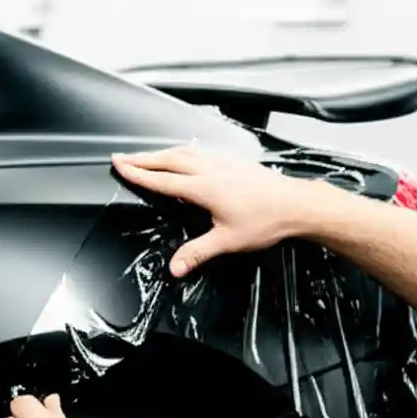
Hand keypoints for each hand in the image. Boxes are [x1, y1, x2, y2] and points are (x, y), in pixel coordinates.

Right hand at [112, 144, 327, 276]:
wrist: (296, 205)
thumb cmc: (266, 221)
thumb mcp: (228, 242)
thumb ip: (197, 253)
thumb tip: (175, 267)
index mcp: (204, 188)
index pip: (162, 179)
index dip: (138, 173)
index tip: (120, 166)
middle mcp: (211, 169)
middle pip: (168, 158)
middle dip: (142, 158)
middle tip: (123, 157)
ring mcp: (223, 162)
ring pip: (184, 150)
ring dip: (161, 152)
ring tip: (147, 155)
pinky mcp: (234, 160)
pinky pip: (201, 150)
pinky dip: (183, 150)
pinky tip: (185, 154)